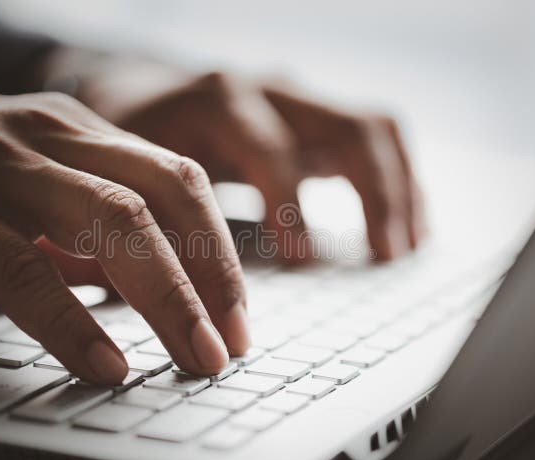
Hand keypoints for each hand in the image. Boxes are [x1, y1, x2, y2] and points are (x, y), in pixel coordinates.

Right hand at [0, 93, 249, 382]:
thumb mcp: (20, 192)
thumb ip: (80, 229)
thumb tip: (139, 280)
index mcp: (73, 130)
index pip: (177, 180)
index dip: (220, 249)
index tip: (238, 313)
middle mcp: (47, 135)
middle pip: (164, 196)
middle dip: (213, 273)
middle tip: (233, 343)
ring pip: (114, 223)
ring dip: (168, 298)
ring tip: (196, 357)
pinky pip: (24, 270)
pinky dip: (72, 323)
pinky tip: (106, 363)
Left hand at [53, 54, 426, 260]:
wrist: (138, 92)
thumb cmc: (130, 141)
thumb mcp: (127, 176)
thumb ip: (142, 224)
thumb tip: (152, 291)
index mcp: (216, 104)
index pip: (268, 148)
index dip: (288, 204)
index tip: (300, 260)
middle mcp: (266, 94)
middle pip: (344, 129)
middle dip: (373, 195)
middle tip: (384, 258)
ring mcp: (297, 102)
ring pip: (372, 129)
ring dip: (398, 190)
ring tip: (407, 248)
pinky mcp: (313, 119)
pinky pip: (374, 139)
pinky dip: (398, 181)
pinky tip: (408, 225)